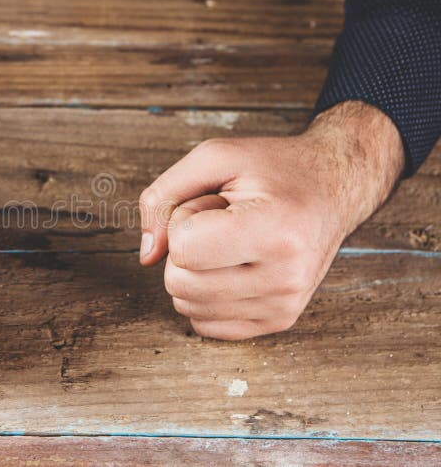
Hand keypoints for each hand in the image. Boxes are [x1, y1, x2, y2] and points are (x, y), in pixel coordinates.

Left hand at [138, 101, 404, 339]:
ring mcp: (284, 305)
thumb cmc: (274, 169)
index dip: (184, 218)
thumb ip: (163, 197)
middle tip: (223, 221)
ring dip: (197, 269)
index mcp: (275, 232)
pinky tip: (235, 265)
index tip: (218, 202)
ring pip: (187, 306)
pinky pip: (205, 323)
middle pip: (179, 283)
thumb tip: (146, 256)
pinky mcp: (279, 321)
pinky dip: (204, 294)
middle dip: (186, 246)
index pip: (183, 249)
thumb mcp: (215, 157)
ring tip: (233, 240)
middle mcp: (285, 277)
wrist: (334, 188)